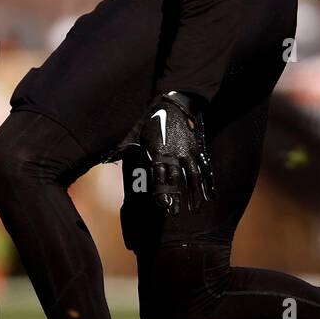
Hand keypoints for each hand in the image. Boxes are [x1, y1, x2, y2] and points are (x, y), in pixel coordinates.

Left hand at [138, 91, 214, 214]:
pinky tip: (212, 196)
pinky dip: (210, 182)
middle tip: (176, 213)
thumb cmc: (153, 121)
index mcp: (159, 151)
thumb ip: (126, 147)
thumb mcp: (138, 133)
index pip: (160, 175)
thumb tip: (108, 157)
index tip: (163, 205)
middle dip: (177, 197)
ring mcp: (188, 152)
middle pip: (176, 179)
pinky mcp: (198, 149)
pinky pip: (205, 168)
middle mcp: (175, 153)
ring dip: (195, 194)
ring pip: (193, 176)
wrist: (175, 105)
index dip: (162, 190)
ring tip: (195, 210)